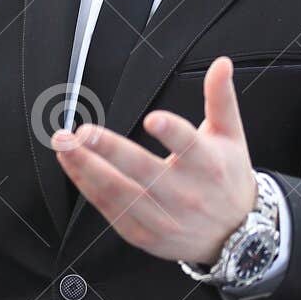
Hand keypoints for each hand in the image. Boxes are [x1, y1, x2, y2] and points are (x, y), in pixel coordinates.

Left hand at [54, 56, 256, 263]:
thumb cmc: (226, 178)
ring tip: (64, 146)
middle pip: (144, 171)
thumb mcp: (231, 137)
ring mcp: (162, 217)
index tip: (154, 119)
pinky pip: (109, 208)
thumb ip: (220, 98)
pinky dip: (86, 185)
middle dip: (110, 150)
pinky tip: (71, 164)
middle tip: (83, 132)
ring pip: (119, 192)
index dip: (172, 132)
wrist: (235, 235)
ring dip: (87, 167)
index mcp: (208, 165)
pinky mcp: (142, 233)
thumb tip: (221, 64)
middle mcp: (185, 194)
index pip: (190, 146)